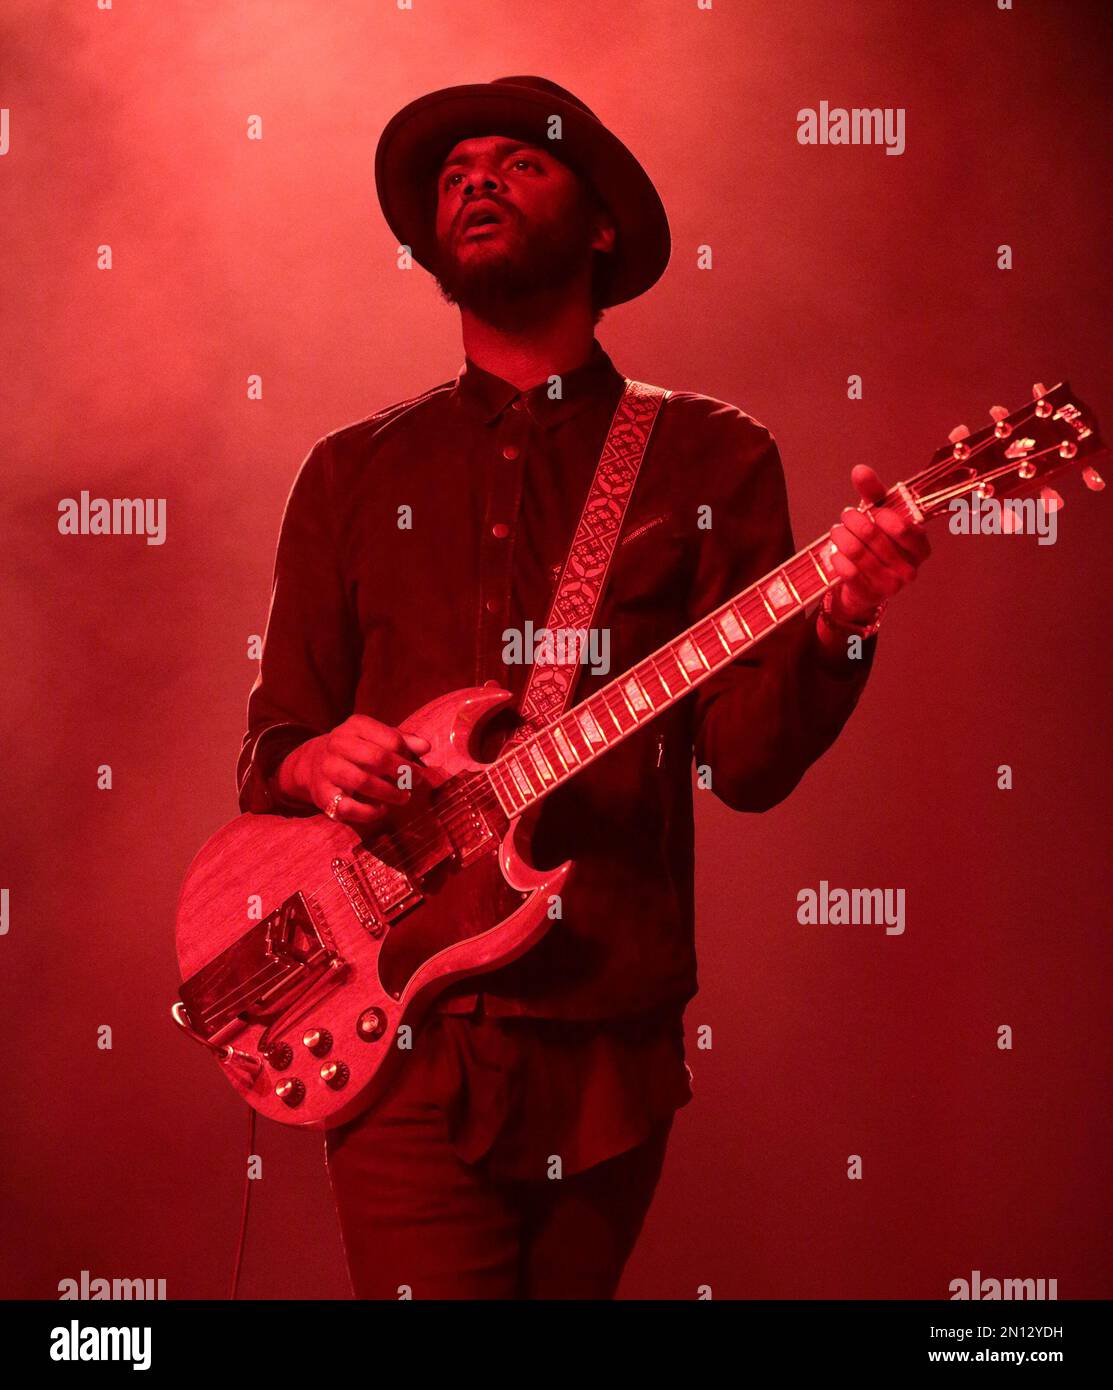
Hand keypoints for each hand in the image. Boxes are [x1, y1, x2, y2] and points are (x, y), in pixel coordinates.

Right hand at [275, 715, 429, 826]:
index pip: (391, 739)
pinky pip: (348, 807)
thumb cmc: (355, 750)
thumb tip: (425, 747)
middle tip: (415, 782)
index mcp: (356, 726)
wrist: (312, 763)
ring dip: (389, 793)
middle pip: (378, 758)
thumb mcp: (376, 738)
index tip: (417, 767)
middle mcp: (339, 743)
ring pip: (363, 781)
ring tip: (403, 797)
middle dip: (402, 773)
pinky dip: (369, 812)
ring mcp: (328, 768)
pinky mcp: (322, 794)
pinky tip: (381, 809)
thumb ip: (401, 740)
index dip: (408, 756)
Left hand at [825, 465, 930, 624]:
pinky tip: (836, 553)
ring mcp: (891, 585)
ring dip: (842, 537)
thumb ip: (874, 492)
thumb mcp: (879, 516)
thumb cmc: (877, 545)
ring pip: (858, 552)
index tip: (871, 510)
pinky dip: (838, 558)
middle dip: (854, 521)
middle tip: (846, 516)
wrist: (863, 586)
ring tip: (837, 531)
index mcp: (921, 547)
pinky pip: (849, 571)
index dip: (883, 516)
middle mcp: (910, 568)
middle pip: (874, 536)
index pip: (905, 528)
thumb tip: (860, 470)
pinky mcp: (870, 595)